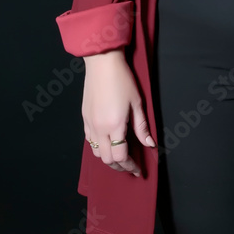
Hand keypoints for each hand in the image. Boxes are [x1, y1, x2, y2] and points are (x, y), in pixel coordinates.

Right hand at [82, 49, 155, 176]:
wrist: (102, 63)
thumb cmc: (122, 80)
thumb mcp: (137, 103)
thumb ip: (142, 127)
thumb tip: (150, 144)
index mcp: (114, 126)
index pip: (121, 156)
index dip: (130, 166)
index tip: (138, 169)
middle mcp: (99, 129)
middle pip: (107, 159)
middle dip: (120, 166)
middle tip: (131, 165)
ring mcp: (90, 124)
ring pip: (96, 152)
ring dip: (108, 158)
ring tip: (120, 156)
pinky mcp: (84, 118)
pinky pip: (89, 141)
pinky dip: (98, 148)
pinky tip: (107, 143)